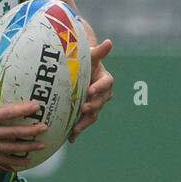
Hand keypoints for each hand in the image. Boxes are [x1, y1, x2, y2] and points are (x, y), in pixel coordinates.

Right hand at [0, 78, 47, 170]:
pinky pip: (2, 160)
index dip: (24, 110)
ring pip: (11, 149)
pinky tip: (26, 162)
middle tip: (44, 127)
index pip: (9, 114)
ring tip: (41, 145)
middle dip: (31, 131)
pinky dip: (15, 163)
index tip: (36, 106)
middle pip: (14, 133)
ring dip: (27, 147)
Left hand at [69, 24, 112, 141]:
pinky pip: (82, 123)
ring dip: (84, 123)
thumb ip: (99, 52)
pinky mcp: (85, 113)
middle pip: (100, 102)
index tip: (91, 90)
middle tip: (83, 108)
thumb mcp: (90, 55)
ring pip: (92, 115)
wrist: (78, 70)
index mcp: (105, 79)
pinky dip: (77, 131)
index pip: (106, 83)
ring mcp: (94, 104)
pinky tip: (71, 139)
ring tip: (76, 129)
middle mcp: (102, 94)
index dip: (99, 87)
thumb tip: (109, 42)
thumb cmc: (85, 60)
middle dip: (92, 106)